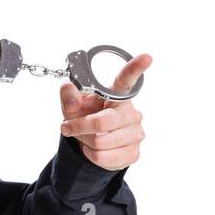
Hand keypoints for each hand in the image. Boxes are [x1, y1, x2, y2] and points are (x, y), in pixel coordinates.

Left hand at [58, 54, 150, 170]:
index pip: (127, 79)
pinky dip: (90, 155)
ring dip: (84, 141)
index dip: (136, 68)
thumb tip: (71, 98)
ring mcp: (136, 133)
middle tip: (67, 127)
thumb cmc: (85, 117)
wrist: (91, 145)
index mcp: (118, 95)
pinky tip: (94, 149)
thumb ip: (68, 95)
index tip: (146, 57)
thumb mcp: (72, 104)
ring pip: (100, 142)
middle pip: (102, 123)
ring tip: (86, 137)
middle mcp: (131, 112)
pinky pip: (102, 157)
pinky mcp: (133, 153)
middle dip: (79, 127)